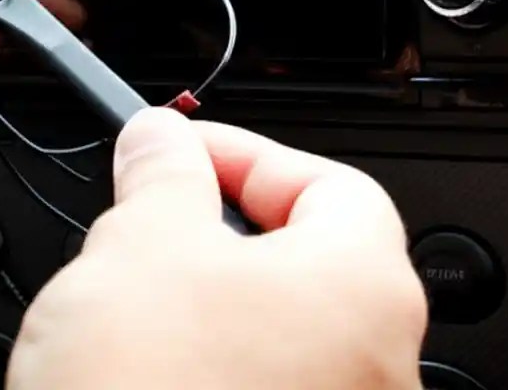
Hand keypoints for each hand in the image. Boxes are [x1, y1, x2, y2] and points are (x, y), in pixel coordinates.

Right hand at [8, 109, 426, 389]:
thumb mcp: (139, 248)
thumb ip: (163, 176)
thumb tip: (162, 141)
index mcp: (365, 290)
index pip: (330, 184)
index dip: (246, 156)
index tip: (178, 154)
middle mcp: (378, 369)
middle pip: (306, 265)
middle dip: (217, 234)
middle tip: (147, 227)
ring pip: (276, 340)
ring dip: (206, 308)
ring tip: (129, 308)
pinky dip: (205, 372)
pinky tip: (141, 376)